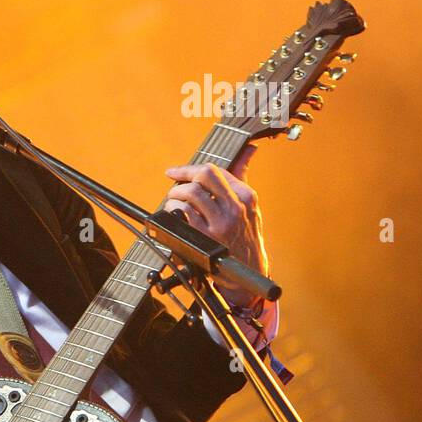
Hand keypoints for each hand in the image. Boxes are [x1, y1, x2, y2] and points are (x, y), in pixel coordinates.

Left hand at [163, 143, 269, 307]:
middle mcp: (235, 207)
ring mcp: (221, 223)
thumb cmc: (245, 236)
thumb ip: (242, 179)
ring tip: (173, 203)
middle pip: (204, 176)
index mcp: (246, 196)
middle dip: (182, 176)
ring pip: (191, 193)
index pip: (215, 171)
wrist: (249, 271)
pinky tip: (174, 217)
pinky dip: (172, 211)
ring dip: (175, 196)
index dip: (190, 169)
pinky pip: (183, 214)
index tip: (175, 172)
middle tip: (173, 183)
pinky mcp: (206, 238)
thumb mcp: (249, 207)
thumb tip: (248, 150)